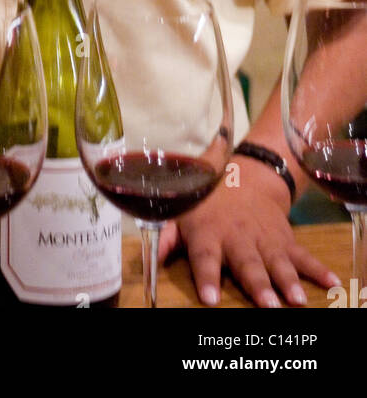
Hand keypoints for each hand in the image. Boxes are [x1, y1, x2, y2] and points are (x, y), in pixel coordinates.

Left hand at [158, 157, 341, 307]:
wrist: (247, 176)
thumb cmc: (208, 200)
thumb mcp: (182, 212)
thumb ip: (166, 237)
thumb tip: (148, 261)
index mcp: (209, 233)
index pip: (205, 257)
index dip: (207, 277)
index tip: (210, 299)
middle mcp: (238, 237)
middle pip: (247, 263)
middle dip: (257, 284)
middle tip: (267, 304)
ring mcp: (264, 239)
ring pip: (276, 261)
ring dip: (287, 280)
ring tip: (295, 299)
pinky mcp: (285, 239)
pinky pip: (303, 255)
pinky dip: (318, 269)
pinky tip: (331, 282)